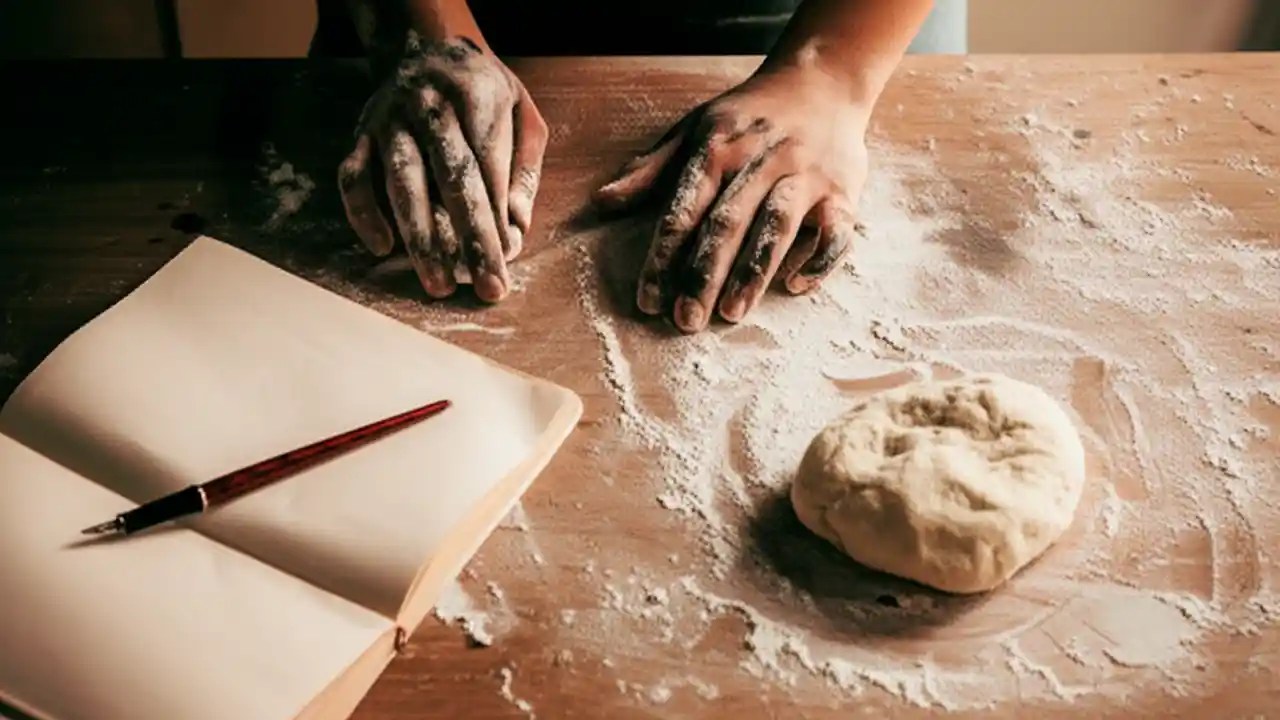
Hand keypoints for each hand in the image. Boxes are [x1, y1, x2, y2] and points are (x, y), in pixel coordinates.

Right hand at [338, 34, 547, 301]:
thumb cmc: (482, 90)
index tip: (507, 260)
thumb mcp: (521, 111)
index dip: (498, 216)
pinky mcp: (361, 134)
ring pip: (402, 183)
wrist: (424, 44)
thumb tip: (517, 224)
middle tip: (486, 287)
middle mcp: (429, 106)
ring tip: (438, 284)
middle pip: (452, 180)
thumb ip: (524, 166)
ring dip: (420, 238)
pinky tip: (383, 248)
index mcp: (475, 96)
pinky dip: (363, 214)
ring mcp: (390, 121)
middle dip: (471, 239)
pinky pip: (353, 177)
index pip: (489, 167)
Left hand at [593, 65, 869, 332]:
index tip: (647, 300)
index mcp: (717, 147)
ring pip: (777, 224)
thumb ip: (652, 169)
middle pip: (728, 222)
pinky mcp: (843, 190)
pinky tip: (796, 285)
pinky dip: (819, 257)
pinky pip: (837, 228)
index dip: (663, 257)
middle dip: (703, 274)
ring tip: (731, 313)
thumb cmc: (749, 114)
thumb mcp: (695, 128)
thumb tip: (602, 201)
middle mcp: (760, 160)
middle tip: (685, 320)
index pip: (684, 209)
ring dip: (753, 271)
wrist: (823, 80)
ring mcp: (804, 174)